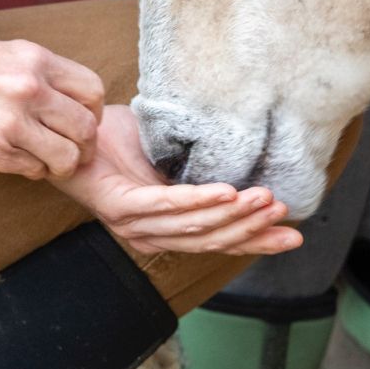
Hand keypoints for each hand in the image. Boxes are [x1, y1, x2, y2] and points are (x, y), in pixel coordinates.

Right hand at [0, 37, 103, 179]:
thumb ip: (33, 72)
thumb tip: (64, 96)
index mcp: (32, 59)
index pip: (92, 90)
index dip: (91, 112)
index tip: (77, 121)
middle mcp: (29, 88)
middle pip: (86, 128)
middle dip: (82, 145)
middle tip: (68, 150)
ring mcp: (12, 123)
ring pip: (67, 157)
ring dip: (60, 165)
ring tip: (42, 160)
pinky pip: (35, 172)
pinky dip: (31, 171)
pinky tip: (13, 161)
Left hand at [58, 104, 304, 256]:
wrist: (76, 127)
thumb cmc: (120, 141)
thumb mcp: (170, 160)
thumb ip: (200, 174)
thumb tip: (247, 164)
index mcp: (164, 228)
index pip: (218, 241)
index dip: (257, 241)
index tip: (293, 236)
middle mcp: (149, 234)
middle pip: (211, 239)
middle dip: (252, 228)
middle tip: (283, 211)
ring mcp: (132, 223)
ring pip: (194, 225)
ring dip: (234, 214)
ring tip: (265, 198)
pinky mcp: (118, 206)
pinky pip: (167, 205)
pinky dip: (201, 200)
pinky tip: (227, 193)